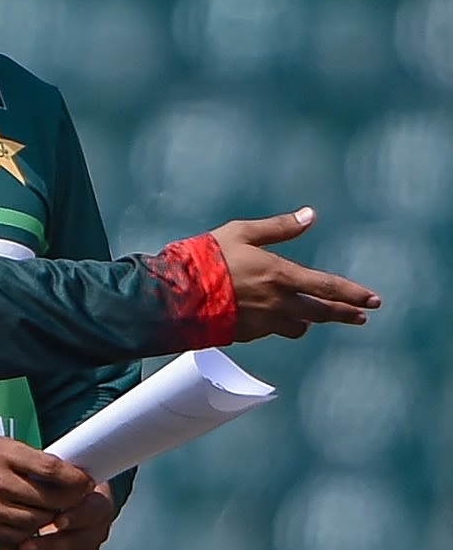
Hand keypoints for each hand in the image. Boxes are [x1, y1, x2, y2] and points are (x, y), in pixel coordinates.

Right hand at [0, 436, 92, 546]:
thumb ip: (26, 457)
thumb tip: (62, 471)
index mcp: (2, 454)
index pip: (50, 469)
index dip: (74, 478)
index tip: (85, 480)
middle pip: (49, 499)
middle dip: (68, 500)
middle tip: (74, 498)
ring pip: (38, 521)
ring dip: (50, 517)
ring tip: (52, 509)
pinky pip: (19, 535)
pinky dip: (30, 530)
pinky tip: (30, 520)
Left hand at [0, 482, 114, 549]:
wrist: (70, 490)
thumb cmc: (62, 474)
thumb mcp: (62, 466)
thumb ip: (56, 474)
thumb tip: (35, 475)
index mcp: (100, 501)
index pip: (94, 511)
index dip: (77, 517)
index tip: (58, 521)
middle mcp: (98, 526)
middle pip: (80, 541)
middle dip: (52, 543)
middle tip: (26, 544)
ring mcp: (86, 544)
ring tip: (16, 549)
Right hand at [211, 207, 380, 341]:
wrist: (177, 294)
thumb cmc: (207, 258)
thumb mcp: (241, 232)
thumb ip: (278, 227)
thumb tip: (309, 215)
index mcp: (280, 276)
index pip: (328, 287)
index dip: (353, 294)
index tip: (372, 301)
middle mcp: (278, 303)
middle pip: (321, 312)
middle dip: (343, 314)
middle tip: (359, 317)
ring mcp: (263, 322)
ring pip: (298, 326)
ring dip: (310, 321)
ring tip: (314, 318)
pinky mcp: (247, 334)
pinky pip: (272, 331)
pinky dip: (278, 324)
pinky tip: (274, 319)